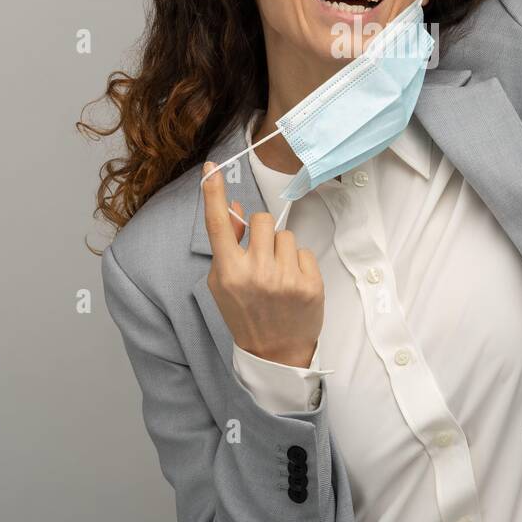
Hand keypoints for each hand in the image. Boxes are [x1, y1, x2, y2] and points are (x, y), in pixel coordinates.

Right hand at [201, 162, 324, 366]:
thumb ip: (228, 244)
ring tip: (278, 276)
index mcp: (228, 272)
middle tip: (261, 257)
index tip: (211, 167)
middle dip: (262, 232)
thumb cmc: (246, 314)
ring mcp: (284, 278)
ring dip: (281, 249)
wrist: (275, 353)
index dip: (213, 193)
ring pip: (285, 234)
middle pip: (262, 219)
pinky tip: (292, 285)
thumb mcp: (224, 283)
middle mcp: (255, 272)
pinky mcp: (309, 284)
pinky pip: (303, 251)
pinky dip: (298, 264)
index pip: (218, 224)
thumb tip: (234, 206)